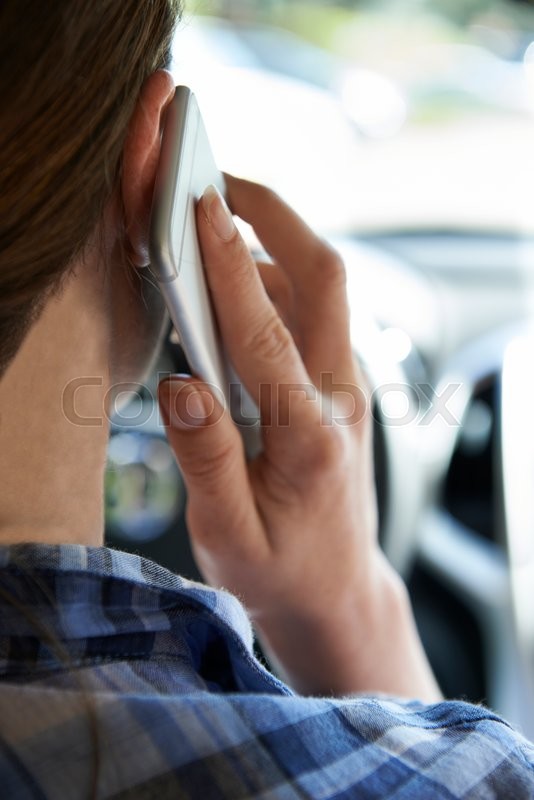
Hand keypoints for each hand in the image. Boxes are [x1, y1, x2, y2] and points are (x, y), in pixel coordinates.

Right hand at [159, 176, 439, 700]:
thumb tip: (178, 383)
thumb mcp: (229, 532)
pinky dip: (275, 284)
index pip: (265, 333)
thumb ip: (205, 458)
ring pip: (319, 291)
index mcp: (309, 435)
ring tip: (213, 228)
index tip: (200, 206)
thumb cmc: (283, 569)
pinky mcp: (339, 387)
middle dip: (277, 217)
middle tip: (221, 184)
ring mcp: (346, 387)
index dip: (230, 265)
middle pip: (323, 278)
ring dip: (273, 246)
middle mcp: (339, 397)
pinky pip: (312, 316)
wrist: (338, 591)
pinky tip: (234, 288)